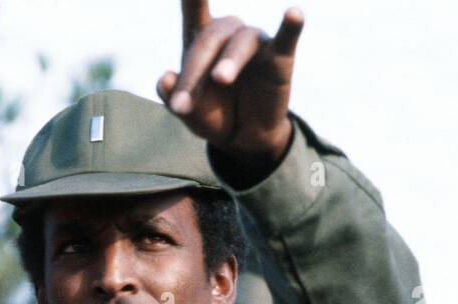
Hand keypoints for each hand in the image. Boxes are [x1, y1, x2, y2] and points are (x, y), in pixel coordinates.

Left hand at [157, 2, 302, 175]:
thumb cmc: (213, 115)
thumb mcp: (190, 113)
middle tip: (180, 106)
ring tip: (219, 79)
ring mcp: (254, 43)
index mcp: (199, 40)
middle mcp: (227, 34)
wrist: (243, 137)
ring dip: (229, 61)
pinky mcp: (279, 57)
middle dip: (194, 72)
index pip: (193, 9)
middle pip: (209, 39)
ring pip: (240, 42)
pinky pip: (286, 38)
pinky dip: (291, 26)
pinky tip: (293, 14)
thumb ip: (174, 97)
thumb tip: (164, 79)